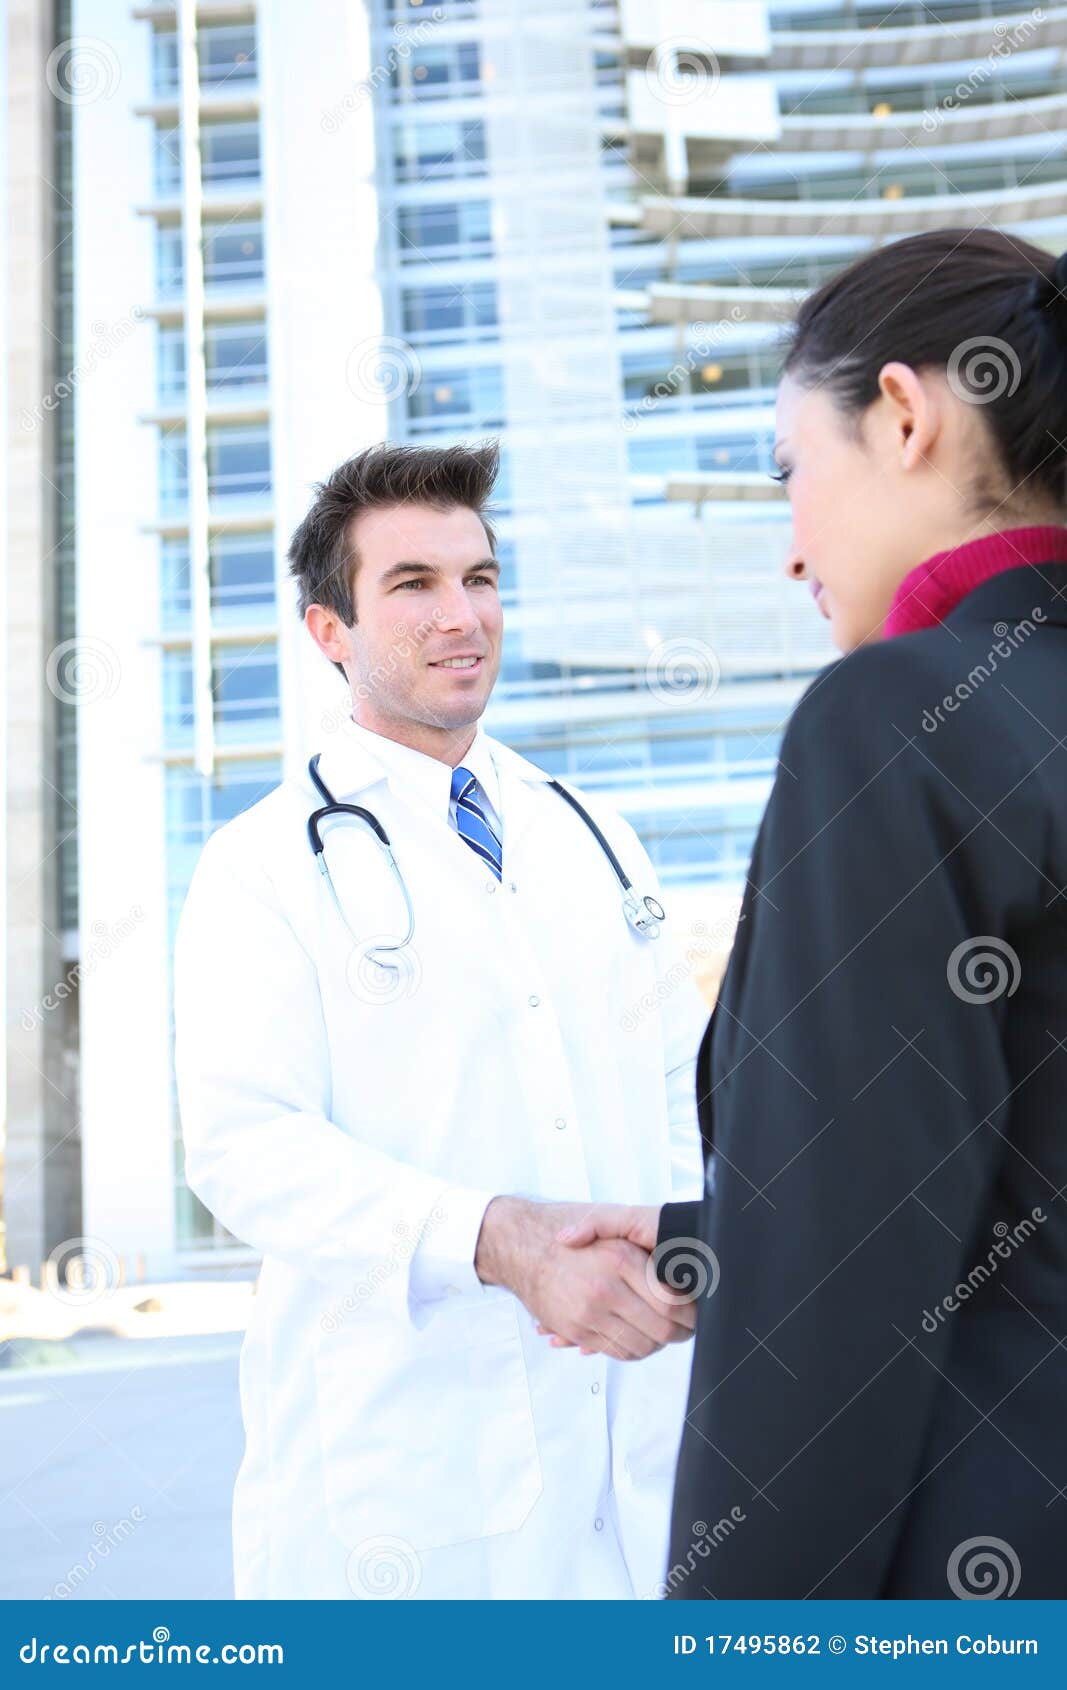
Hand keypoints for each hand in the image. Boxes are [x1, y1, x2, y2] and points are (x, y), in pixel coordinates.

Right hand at [537, 1202, 695, 1352]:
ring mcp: (588, 1313)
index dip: (691, 1311)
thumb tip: (674, 1278)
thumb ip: (644, 1246)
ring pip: (640, 1346)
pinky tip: (638, 1335)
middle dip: (681, 1332)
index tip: (696, 1310)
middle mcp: (604, 1289)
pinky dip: (633, 1350)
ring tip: (665, 1331)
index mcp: (619, 1259)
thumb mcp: (608, 1223)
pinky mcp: (575, 1329)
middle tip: (687, 1327)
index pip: (671, 1301)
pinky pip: (615, 1351)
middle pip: (660, 1329)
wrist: (521, 1246)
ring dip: (658, 1344)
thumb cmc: (565, 1230)